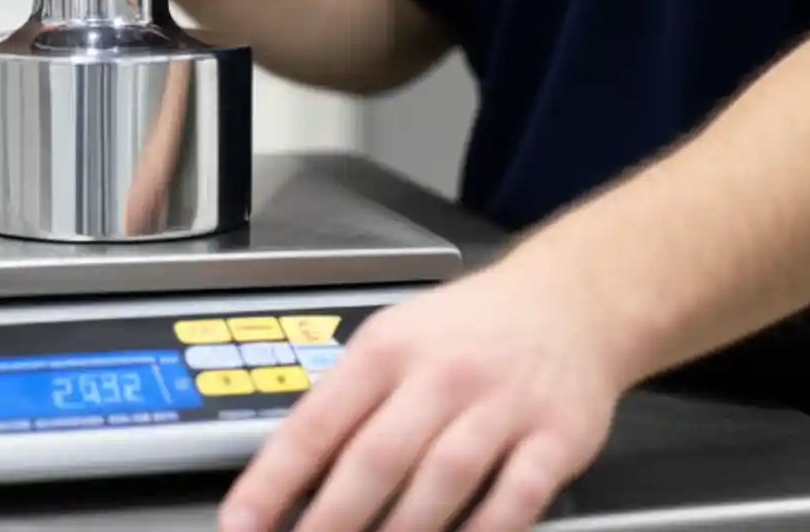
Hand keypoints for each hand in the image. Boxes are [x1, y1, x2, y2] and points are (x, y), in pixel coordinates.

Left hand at [219, 271, 623, 531]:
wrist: (569, 300)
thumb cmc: (468, 330)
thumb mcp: (394, 340)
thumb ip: (347, 401)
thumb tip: (287, 475)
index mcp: (386, 350)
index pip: (315, 423)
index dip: (272, 480)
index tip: (240, 523)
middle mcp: (440, 375)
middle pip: (375, 459)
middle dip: (332, 521)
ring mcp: (499, 405)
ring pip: (441, 481)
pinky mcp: (555, 435)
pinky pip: (515, 496)